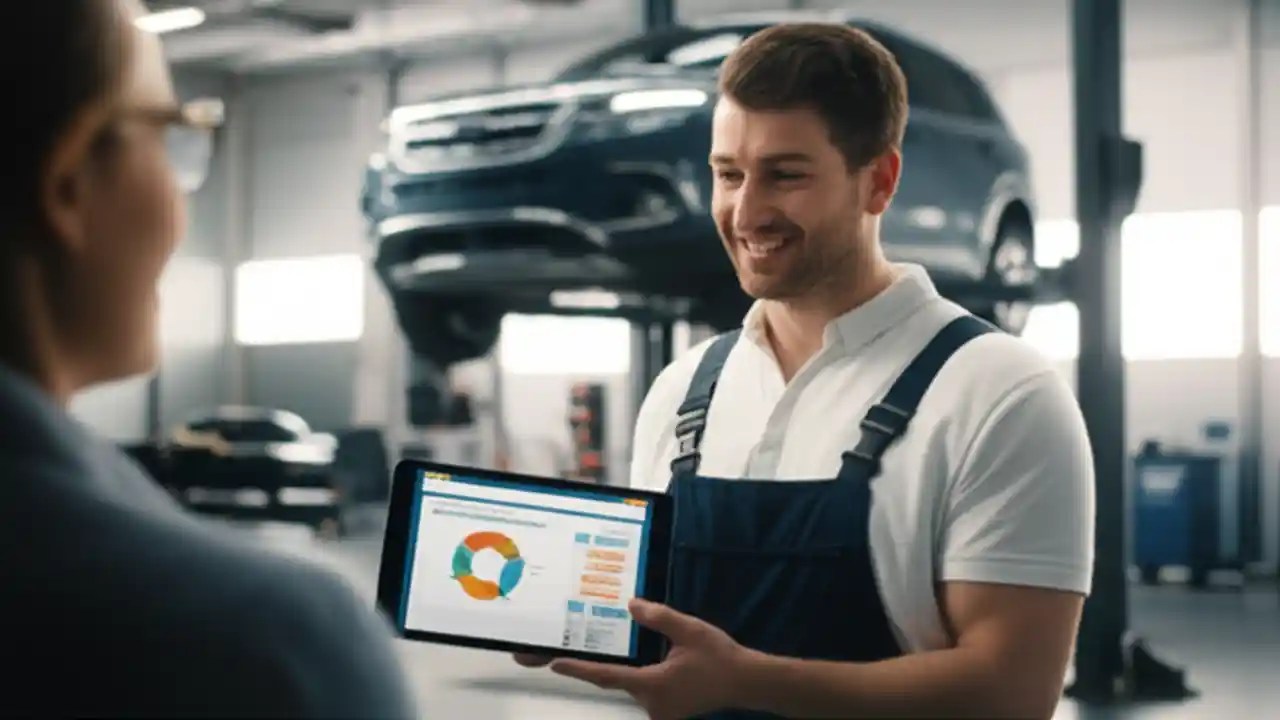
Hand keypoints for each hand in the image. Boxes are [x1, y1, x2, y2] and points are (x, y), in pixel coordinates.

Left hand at [545, 598, 752, 719]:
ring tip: (613, 651)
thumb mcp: (688, 630)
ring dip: (623, 671)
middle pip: (618, 681)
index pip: (607, 676)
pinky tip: (643, 661)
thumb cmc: (718, 656)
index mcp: (653, 684)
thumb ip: (658, 617)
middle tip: (571, 650)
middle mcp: (652, 704)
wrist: (745, 682)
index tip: (554, 663)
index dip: (579, 669)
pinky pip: (644, 691)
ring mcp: (660, 711)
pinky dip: (638, 676)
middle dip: (601, 665)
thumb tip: (630, 604)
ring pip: (632, 686)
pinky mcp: (667, 711)